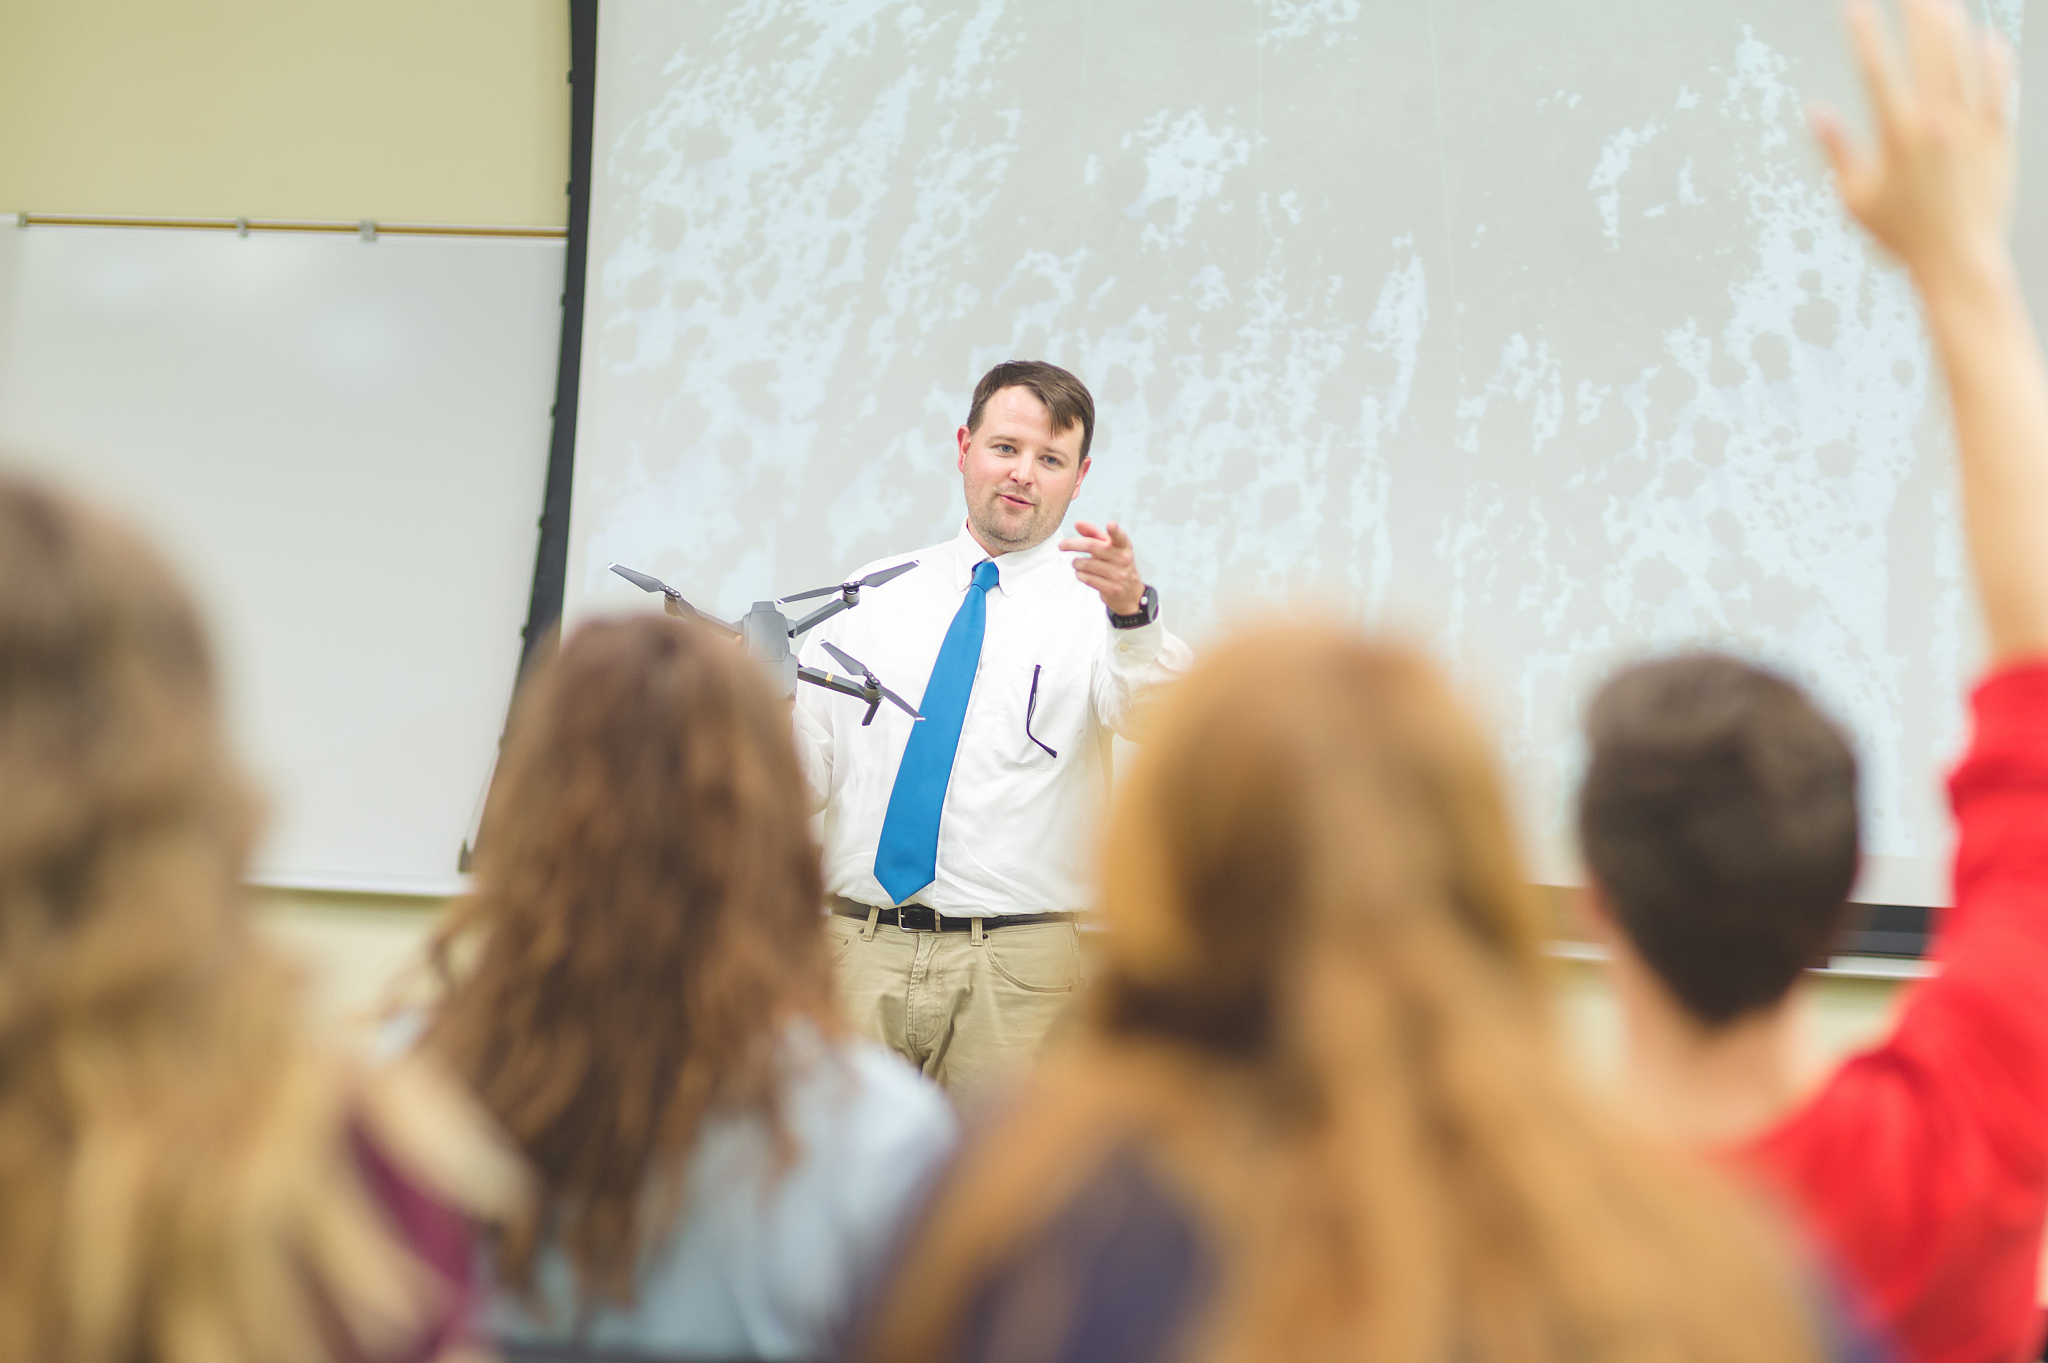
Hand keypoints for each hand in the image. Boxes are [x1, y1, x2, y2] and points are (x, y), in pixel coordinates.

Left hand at [1059, 520, 1145, 615]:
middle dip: (1072, 544)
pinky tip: (1081, 573)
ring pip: (1086, 564)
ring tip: (1076, 563)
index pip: (1120, 537)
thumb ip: (1093, 534)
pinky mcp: (1112, 589)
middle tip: (1061, 546)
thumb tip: (1077, 523)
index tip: (1111, 524)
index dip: (1115, 530)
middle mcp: (1124, 559)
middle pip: (1092, 546)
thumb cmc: (1114, 563)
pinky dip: (1079, 574)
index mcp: (1124, 546)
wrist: (1129, 591)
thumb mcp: (1108, 547)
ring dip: (1076, 563)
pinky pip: (1087, 579)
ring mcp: (1119, 575)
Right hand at [1809, 0, 2013, 284]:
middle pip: (1929, 50)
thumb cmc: (1901, 235)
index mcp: (1898, 135)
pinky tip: (1985, 38)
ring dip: (1952, 24)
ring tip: (1940, 3)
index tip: (1854, 8)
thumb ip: (1837, 150)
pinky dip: (1993, 58)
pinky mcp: (1998, 136)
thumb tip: (1814, 112)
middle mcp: (1939, 122)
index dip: (1864, 35)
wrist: (1959, 261)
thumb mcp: (1854, 197)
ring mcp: (1973, 126)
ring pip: (1966, 59)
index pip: (1876, 70)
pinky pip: (1999, 86)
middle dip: (1916, 12)